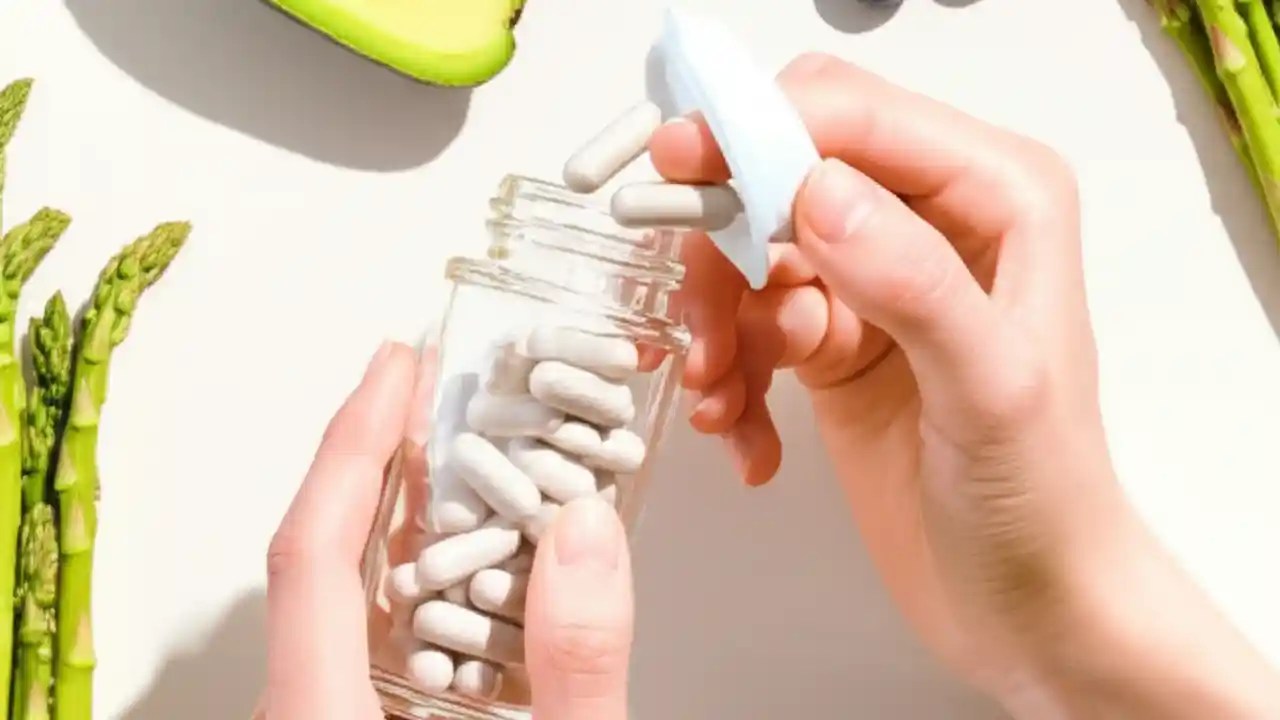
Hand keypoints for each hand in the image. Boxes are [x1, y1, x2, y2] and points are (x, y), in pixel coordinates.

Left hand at [256, 342, 632, 719]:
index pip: (312, 551)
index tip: (394, 368)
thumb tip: (585, 535)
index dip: (351, 443)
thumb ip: (575, 665)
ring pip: (337, 596)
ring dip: (393, 515)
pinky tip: (457, 558)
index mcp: (322, 714)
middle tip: (428, 388)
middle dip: (373, 458)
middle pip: (318, 557)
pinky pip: (354, 634)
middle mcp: (302, 710)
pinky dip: (403, 574)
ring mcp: (319, 717)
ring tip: (451, 453)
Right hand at [650, 54, 1279, 716]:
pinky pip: (748, 322)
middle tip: (704, 329)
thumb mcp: (990, 391)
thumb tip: (819, 192)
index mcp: (998, 197)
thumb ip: (914, 283)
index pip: (855, 116)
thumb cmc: (1042, 505)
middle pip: (781, 173)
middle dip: (724, 245)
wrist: (1028, 606)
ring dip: (720, 326)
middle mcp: (931, 221)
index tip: (683, 170)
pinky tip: (747, 435)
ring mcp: (875, 280)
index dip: (759, 128)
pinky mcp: (833, 338)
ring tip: (729, 400)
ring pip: (750, 251)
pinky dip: (732, 375)